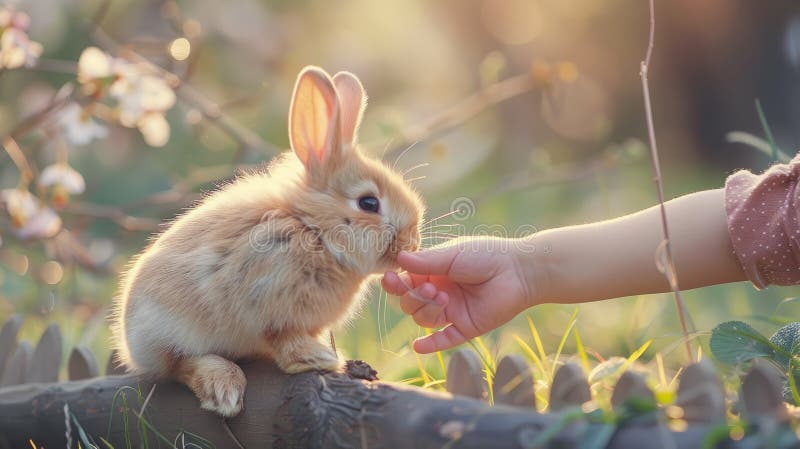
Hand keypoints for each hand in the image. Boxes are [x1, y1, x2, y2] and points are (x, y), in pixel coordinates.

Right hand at [381, 237, 535, 352]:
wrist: (518, 271)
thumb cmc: (486, 255)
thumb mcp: (452, 255)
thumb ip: (426, 261)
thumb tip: (399, 259)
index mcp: (434, 272)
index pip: (405, 282)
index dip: (396, 283)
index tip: (392, 279)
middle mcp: (439, 292)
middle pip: (410, 303)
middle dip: (414, 298)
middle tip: (432, 289)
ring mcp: (452, 311)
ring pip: (423, 320)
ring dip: (427, 311)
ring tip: (444, 298)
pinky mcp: (465, 327)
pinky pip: (444, 340)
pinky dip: (430, 344)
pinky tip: (418, 346)